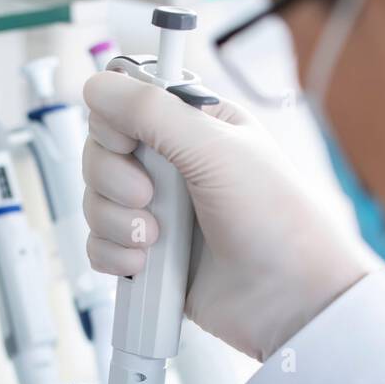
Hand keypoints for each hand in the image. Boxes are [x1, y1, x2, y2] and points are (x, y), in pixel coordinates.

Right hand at [83, 72, 372, 361]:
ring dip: (115, 222)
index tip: (130, 144)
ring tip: (156, 239)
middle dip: (112, 180)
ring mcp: (158, 214)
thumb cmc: (275, 220)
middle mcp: (172, 167)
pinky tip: (145, 264)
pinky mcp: (149, 257)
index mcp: (194, 126)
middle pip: (100, 155)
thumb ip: (152, 111)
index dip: (114, 125)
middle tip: (148, 197)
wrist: (289, 298)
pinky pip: (100, 247)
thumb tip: (98, 85)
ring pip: (95, 203)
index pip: (123, 106)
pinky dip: (113, 255)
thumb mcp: (216, 149)